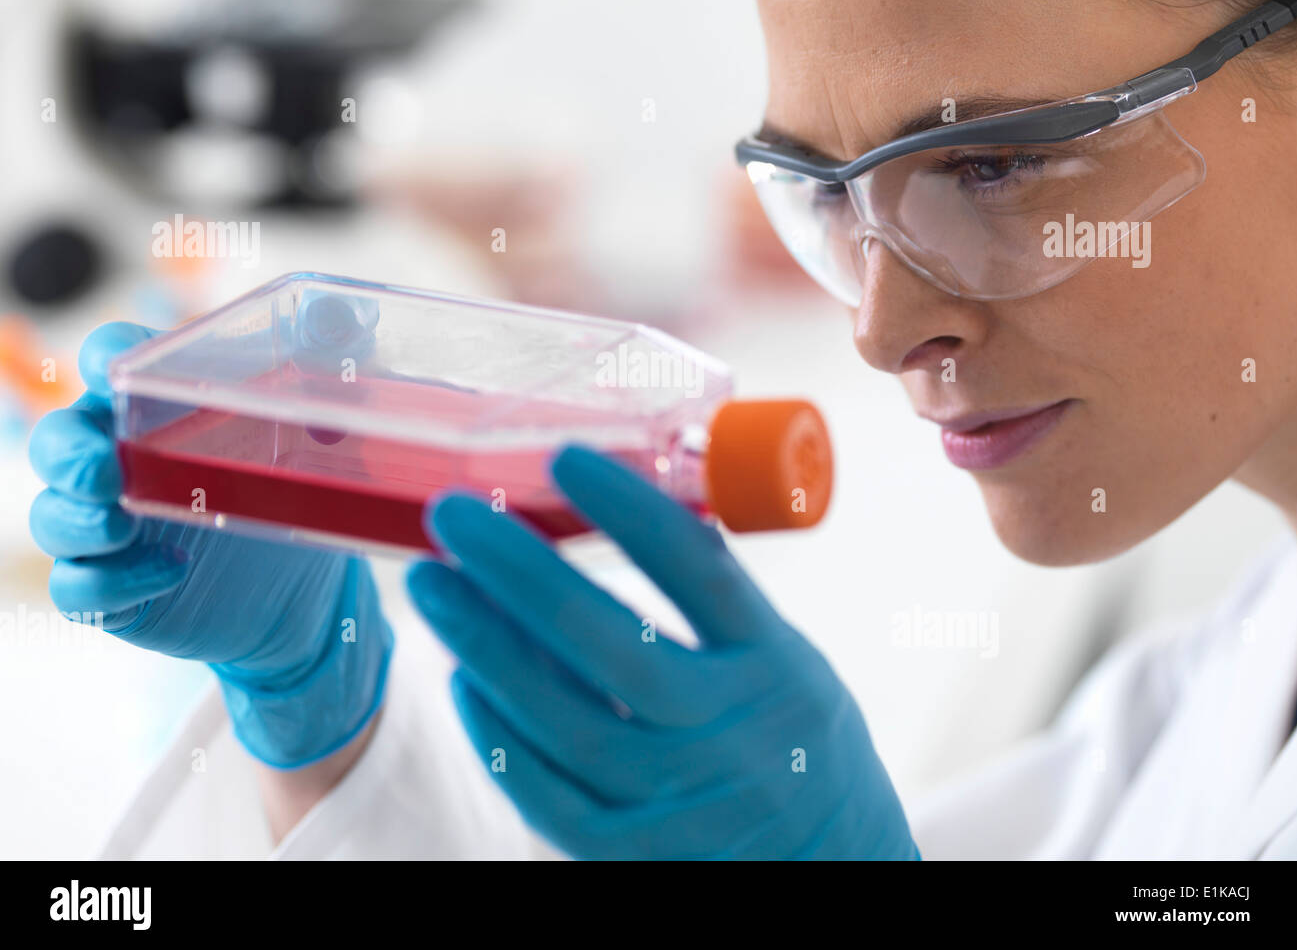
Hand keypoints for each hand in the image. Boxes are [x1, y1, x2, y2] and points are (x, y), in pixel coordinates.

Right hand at [28, 321, 392, 767]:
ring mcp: (114, 528)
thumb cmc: (296, 494)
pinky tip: (171, 572)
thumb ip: (324, 371)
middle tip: (98, 469)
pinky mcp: (118, 591)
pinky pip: (80, 589)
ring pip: (54, 517)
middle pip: (59, 441)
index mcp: (160, 409)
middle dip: (65, 450)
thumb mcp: (321, 433)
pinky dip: (113, 583)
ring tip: (120, 524)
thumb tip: (341, 315)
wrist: (309, 590)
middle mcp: (123, 462)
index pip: (113, 364)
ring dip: (74, 519)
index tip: (107, 367)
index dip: (102, 358)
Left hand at [407, 445, 917, 859]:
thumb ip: (719, 598)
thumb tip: (638, 507)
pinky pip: (551, 798)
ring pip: (568, 724)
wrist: (835, 863)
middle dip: (521, 574)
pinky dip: (500, 738)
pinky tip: (464, 682)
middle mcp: (731, 731)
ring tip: (434, 588)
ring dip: (488, 650)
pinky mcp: (638, 853)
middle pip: (615, 646)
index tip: (564, 459)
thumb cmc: (798, 739)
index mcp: (775, 664)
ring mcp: (683, 800)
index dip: (632, 512)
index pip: (700, 575)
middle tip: (452, 516)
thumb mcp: (787, 657)